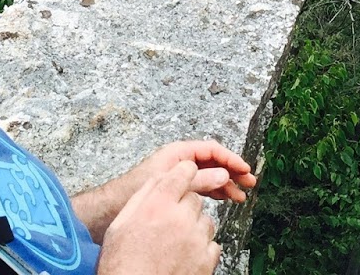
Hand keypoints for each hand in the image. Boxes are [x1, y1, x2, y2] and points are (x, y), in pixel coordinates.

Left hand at [72, 140, 254, 242]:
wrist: (110, 209)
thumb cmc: (134, 191)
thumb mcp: (170, 183)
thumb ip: (198, 179)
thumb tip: (223, 175)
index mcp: (177, 153)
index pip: (211, 150)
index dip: (231, 159)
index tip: (245, 169)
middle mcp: (178, 162)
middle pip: (213, 163)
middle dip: (232, 172)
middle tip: (249, 183)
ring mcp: (177, 177)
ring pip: (208, 177)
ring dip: (225, 185)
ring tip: (239, 196)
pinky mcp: (174, 191)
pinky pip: (200, 188)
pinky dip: (213, 194)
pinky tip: (223, 201)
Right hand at [98, 161, 224, 274]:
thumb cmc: (122, 265)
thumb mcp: (120, 224)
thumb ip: (143, 196)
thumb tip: (160, 179)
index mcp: (158, 205)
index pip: (185, 171)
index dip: (184, 173)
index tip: (184, 178)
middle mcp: (180, 218)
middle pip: (195, 198)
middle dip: (184, 207)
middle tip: (169, 224)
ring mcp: (195, 240)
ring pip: (205, 221)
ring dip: (194, 228)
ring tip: (175, 244)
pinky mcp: (206, 261)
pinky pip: (212, 245)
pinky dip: (202, 249)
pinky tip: (185, 257)